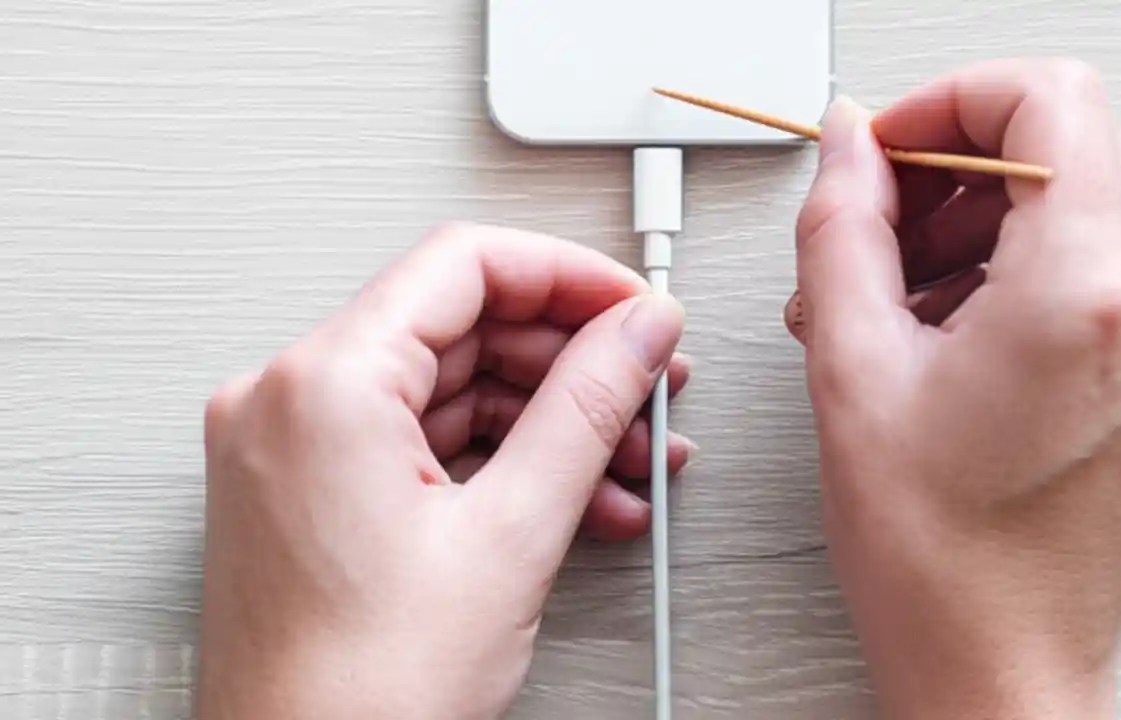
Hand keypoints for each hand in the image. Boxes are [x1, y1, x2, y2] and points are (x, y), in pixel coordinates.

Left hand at [196, 224, 690, 718]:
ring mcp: (293, 449)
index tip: (633, 308)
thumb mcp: (512, 536)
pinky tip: (574, 498)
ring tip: (628, 464)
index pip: (464, 264)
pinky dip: (500, 463)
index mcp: (323, 385)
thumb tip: (638, 332)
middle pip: (461, 327)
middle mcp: (288, 401)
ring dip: (548, 423)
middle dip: (570, 364)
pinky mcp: (310, 493)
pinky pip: (421, 443)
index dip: (569, 277)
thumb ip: (587, 409)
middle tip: (647, 391)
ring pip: (448, 391)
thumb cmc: (362, 698)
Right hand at [792, 59, 1120, 718]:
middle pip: (1063, 145)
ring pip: (1074, 202)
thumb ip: (843, 230)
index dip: (946, 103)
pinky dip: (1006, 269)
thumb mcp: (852, 371)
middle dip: (950, 166)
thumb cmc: (939, 563)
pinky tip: (932, 333)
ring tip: (888, 296)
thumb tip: (848, 148)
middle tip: (872, 226)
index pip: (1046, 99)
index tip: (884, 149)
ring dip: (973, 222)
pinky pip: (1086, 266)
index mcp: (1085, 289)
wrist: (1003, 672)